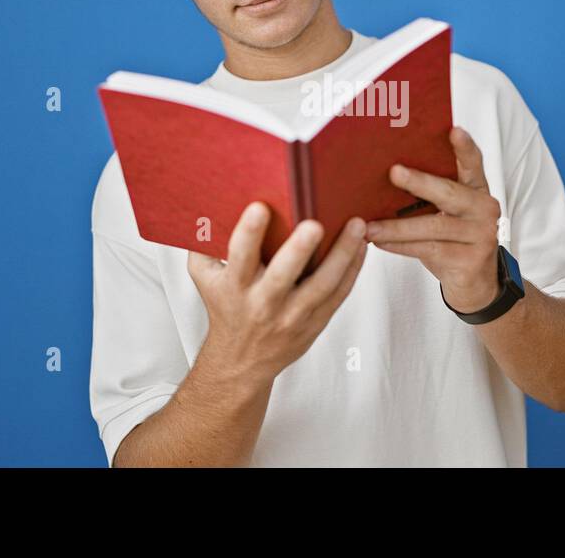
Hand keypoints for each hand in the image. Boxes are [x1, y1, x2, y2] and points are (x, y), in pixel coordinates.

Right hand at [187, 202, 368, 388]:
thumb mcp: (205, 278)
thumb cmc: (226, 308)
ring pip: (322, 284)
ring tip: (356, 225)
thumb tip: (209, 202)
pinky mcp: (315, 322)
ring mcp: (293, 315)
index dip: (249, 233)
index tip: (259, 208)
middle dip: (299, 250)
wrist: (241, 361)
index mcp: (235, 287)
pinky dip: (353, 269)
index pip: (239, 257)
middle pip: (283, 275)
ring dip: (342, 254)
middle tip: (315, 224)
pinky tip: (361, 246)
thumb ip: (204, 244)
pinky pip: (339, 294)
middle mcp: (263, 303)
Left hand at [363, 126, 501, 312]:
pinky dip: (400, 246)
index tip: (453, 129)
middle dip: (419, 182)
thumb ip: (431, 196)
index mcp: (477, 190)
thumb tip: (384, 176)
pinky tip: (379, 243)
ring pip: (432, 226)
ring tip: (368, 226)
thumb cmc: (452, 241)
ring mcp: (481, 235)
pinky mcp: (470, 260)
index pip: (473, 163)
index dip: (464, 147)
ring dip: (396, 226)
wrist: (476, 285)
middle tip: (393, 172)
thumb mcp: (447, 214)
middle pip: (449, 192)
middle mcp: (485, 209)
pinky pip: (428, 250)